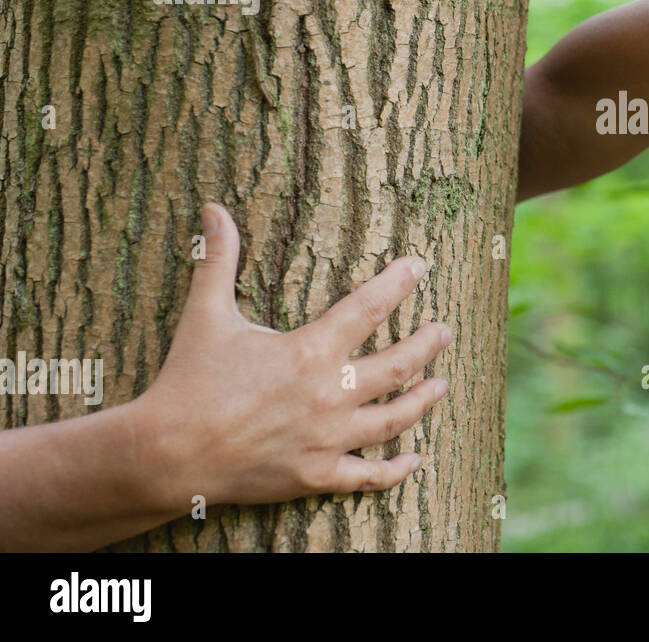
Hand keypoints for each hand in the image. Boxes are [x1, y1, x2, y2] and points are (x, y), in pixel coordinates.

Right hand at [137, 203, 450, 509]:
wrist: (165, 454)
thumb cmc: (188, 381)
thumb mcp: (206, 315)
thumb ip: (218, 261)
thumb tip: (213, 210)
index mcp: (311, 350)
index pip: (371, 306)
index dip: (400, 282)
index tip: (420, 268)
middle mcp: (330, 394)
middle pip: (398, 364)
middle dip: (428, 344)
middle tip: (446, 330)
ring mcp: (327, 438)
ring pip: (394, 418)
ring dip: (423, 399)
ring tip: (442, 384)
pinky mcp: (316, 475)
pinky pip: (368, 476)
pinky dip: (396, 469)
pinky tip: (414, 459)